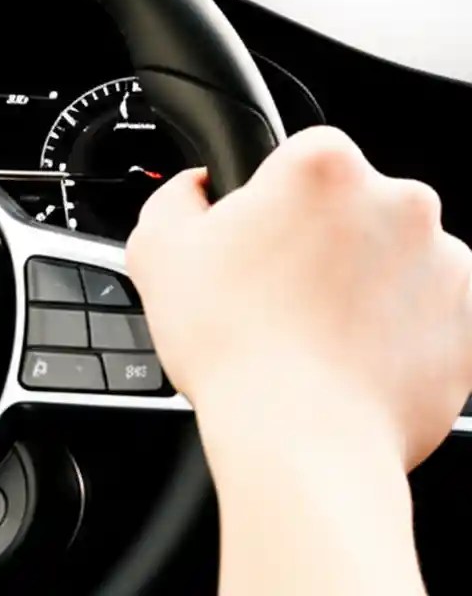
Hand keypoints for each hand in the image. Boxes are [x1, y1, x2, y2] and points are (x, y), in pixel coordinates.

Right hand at [128, 126, 471, 468]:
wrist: (302, 440)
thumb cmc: (234, 347)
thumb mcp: (157, 251)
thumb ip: (178, 195)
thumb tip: (199, 188)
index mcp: (324, 167)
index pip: (298, 158)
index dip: (268, 202)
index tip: (253, 243)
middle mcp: (399, 200)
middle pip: (352, 207)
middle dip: (319, 243)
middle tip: (275, 297)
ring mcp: (446, 260)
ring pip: (393, 259)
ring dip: (361, 285)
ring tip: (312, 337)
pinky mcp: (471, 319)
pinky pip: (428, 312)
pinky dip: (397, 330)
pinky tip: (349, 358)